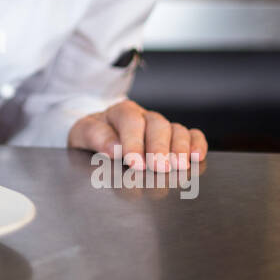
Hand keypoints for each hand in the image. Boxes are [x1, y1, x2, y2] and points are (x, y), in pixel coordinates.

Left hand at [67, 99, 206, 171]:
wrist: (98, 135)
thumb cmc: (92, 136)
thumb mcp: (82, 133)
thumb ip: (95, 136)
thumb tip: (113, 148)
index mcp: (120, 112)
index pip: (130, 121)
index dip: (133, 142)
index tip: (134, 162)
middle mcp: (144, 116)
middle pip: (156, 125)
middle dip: (159, 147)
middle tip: (159, 167)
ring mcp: (161, 126)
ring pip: (175, 129)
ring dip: (179, 148)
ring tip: (180, 166)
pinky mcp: (174, 137)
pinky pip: (191, 135)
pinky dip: (196, 144)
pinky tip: (197, 157)